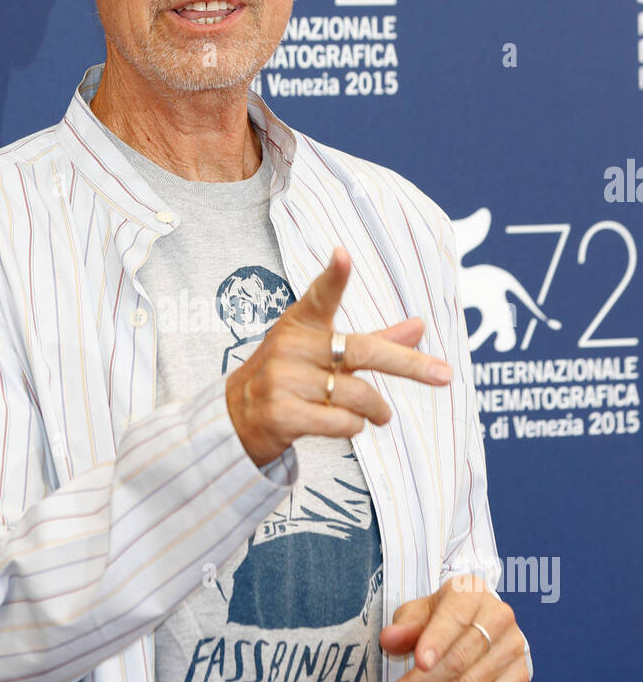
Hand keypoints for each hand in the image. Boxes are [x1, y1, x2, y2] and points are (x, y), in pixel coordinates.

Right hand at [225, 246, 453, 467]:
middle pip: (363, 350)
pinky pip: (341, 422)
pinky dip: (355, 427)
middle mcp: (290, 347)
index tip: (343, 254)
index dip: (333, 277)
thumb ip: (375, 340)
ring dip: (377, 409)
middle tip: (445, 375)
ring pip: (357, 395)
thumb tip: (420, 326)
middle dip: (409, 364)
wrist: (236, 418)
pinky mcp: (280, 414)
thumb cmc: (291, 376)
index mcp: (301, 323)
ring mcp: (282, 380)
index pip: (320, 295)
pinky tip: (350, 425)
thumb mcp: (326, 352)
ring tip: (379, 414)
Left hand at [378, 575, 530, 681]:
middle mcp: (499, 617)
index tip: (419, 663)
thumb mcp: (417, 614)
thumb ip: (404, 626)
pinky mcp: (520, 676)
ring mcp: (514, 647)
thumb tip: (389, 638)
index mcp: (471, 592)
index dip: (437, 641)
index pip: (455, 618)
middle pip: (459, 659)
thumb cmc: (439, 620)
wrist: (475, 628)